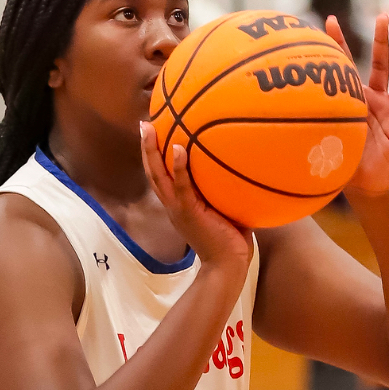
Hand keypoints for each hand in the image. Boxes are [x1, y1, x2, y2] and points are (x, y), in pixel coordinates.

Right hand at [140, 124, 252, 277]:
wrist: (228, 266)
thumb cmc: (232, 242)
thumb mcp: (227, 210)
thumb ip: (227, 190)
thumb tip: (245, 167)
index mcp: (180, 206)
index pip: (163, 178)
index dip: (156, 157)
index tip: (155, 134)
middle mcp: (174, 206)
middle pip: (153, 173)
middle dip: (146, 148)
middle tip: (144, 124)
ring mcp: (179, 209)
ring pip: (158, 176)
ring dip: (152, 151)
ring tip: (149, 128)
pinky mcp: (189, 212)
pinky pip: (181, 186)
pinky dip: (177, 167)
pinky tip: (176, 148)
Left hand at [326, 13, 388, 195]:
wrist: (363, 181)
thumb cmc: (344, 156)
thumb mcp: (326, 137)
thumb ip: (309, 126)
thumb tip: (274, 122)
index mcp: (357, 96)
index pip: (347, 65)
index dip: (339, 43)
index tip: (329, 20)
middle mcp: (376, 99)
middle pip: (381, 64)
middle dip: (382, 40)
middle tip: (383, 16)